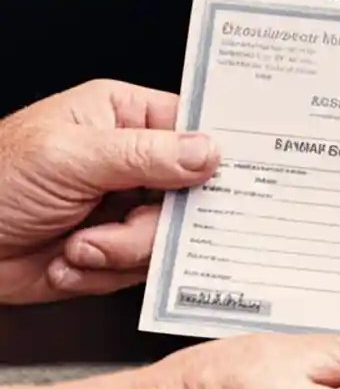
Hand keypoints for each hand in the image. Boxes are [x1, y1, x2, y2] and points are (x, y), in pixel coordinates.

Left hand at [0, 79, 219, 303]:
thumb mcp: (70, 157)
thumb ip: (146, 153)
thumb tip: (209, 151)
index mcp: (123, 117)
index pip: (194, 127)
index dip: (215, 155)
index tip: (224, 181)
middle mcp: (131, 161)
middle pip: (191, 194)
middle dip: (153, 223)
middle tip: (122, 225)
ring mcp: (124, 209)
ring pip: (168, 239)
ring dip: (120, 252)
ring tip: (78, 246)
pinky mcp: (114, 251)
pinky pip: (141, 270)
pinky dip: (102, 272)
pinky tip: (66, 260)